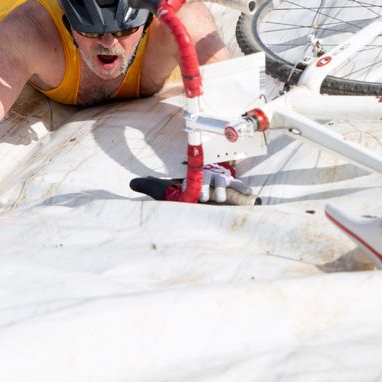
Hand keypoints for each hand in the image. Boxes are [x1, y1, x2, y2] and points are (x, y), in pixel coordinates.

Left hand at [130, 162, 251, 204]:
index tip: (193, 195)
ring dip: (222, 191)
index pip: (193, 179)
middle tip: (204, 198)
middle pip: (209, 179)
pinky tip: (250, 194)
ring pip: (222, 183)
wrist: (200, 201)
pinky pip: (239, 186)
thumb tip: (132, 183)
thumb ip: (151, 187)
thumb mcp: (166, 192)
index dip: (193, 185)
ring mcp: (220, 184)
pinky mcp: (232, 190)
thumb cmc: (183, 196)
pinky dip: (243, 188)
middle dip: (207, 187)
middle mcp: (207, 179)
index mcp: (192, 179)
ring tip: (219, 199)